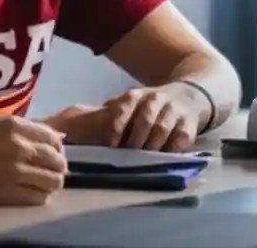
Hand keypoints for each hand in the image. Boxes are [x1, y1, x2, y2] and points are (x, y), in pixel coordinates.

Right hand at [0, 117, 67, 204]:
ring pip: (53, 180)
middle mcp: (21, 147)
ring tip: (46, 183)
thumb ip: (28, 130)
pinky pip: (39, 197)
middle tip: (52, 170)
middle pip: (57, 161)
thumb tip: (57, 138)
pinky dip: (41, 196)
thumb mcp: (0, 126)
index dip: (58, 148)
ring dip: (52, 183)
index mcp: (17, 127)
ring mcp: (17, 171)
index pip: (54, 138)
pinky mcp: (10, 193)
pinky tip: (34, 193)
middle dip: (58, 166)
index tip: (54, 153)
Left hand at [50, 85, 205, 151]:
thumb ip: (106, 115)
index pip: (122, 108)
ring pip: (162, 130)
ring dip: (152, 146)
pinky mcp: (189, 125)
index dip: (115, 126)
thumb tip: (67, 130)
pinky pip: (180, 139)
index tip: (110, 145)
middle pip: (143, 121)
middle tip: (127, 158)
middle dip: (135, 141)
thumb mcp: (128, 104)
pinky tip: (164, 157)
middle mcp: (155, 100)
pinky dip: (172, 149)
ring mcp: (173, 111)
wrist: (189, 95)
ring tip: (144, 161)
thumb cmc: (150, 106)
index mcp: (135, 96)